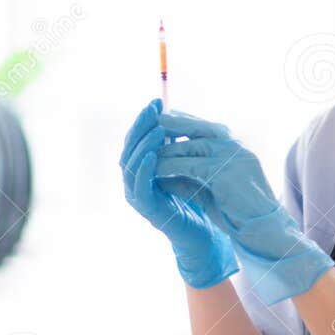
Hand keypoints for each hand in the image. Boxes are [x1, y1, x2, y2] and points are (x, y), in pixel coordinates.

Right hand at [120, 99, 238, 288]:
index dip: (145, 119)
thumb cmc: (196, 198)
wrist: (206, 233)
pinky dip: (144, 169)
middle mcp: (135, 181)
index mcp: (143, 169)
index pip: (137, 138)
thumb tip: (174, 114)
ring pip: (130, 165)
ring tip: (157, 130)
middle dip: (141, 127)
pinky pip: (140, 186)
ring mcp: (138, 196)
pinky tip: (154, 155)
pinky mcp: (147, 209)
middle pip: (129, 148)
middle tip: (153, 109)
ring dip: (143, 146)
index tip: (157, 101)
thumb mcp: (186, 164)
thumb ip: (176, 145)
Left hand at [154, 109, 332, 305]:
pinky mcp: (223, 172)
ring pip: (190, 146)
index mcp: (235, 147)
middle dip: (169, 127)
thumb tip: (165, 172)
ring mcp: (231, 157)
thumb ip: (193, 176)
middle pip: (196, 127)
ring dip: (165, 149)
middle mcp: (234, 146)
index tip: (160, 124)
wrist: (265, 229)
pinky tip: (155, 171)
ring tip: (144, 152)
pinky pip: (190, 165)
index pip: (204, 126)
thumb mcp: (213, 188)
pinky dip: (170, 167)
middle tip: (146, 126)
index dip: (181, 123)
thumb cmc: (241, 212)